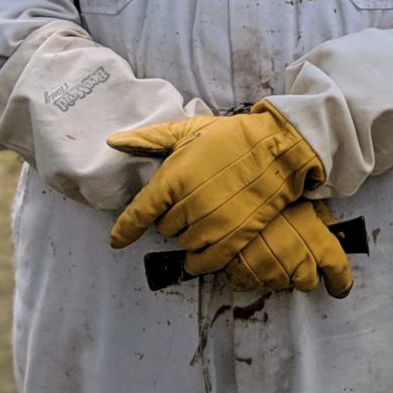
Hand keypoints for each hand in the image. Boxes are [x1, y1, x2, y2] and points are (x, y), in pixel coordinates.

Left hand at [106, 103, 323, 273]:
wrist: (278, 148)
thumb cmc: (232, 137)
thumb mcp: (189, 130)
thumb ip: (150, 139)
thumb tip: (114, 141)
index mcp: (174, 177)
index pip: (140, 212)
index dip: (126, 229)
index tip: (117, 240)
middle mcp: (189, 204)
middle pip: (165, 227)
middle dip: (173, 216)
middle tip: (192, 198)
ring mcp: (212, 223)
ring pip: (185, 244)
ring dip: (190, 234)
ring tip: (206, 214)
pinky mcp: (234, 237)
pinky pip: (206, 262)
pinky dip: (201, 260)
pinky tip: (203, 251)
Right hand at [225, 200, 353, 297]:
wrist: (227, 194)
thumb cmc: (269, 193)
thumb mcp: (304, 198)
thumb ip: (321, 218)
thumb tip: (335, 232)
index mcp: (316, 241)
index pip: (338, 270)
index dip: (341, 281)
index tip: (339, 285)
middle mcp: (297, 261)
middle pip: (308, 281)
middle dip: (304, 270)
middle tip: (292, 248)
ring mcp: (270, 272)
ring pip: (281, 282)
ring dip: (278, 269)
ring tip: (268, 242)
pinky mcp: (245, 277)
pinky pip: (254, 283)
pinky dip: (254, 271)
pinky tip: (250, 250)